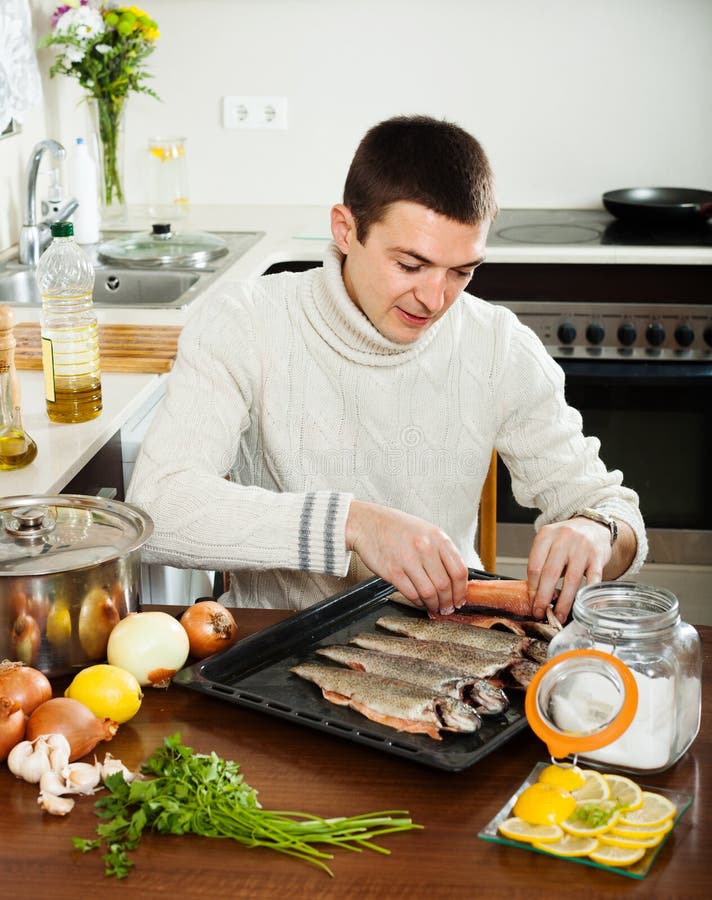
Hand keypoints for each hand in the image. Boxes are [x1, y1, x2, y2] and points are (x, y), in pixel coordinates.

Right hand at [345, 500, 468, 614]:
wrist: (367, 523)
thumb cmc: (397, 528)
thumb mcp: (426, 532)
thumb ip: (441, 552)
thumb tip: (455, 579)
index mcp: (438, 538)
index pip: (459, 571)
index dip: (462, 591)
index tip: (460, 599)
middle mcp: (425, 548)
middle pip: (445, 585)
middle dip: (448, 602)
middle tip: (447, 609)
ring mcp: (408, 560)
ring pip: (429, 593)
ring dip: (434, 605)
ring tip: (433, 607)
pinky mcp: (393, 572)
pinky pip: (411, 594)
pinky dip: (418, 602)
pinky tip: (419, 601)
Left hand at [527, 516, 613, 621]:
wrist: (594, 526)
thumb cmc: (567, 540)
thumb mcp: (550, 543)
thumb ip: (542, 563)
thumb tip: (535, 595)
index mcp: (546, 535)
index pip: (534, 565)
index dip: (532, 587)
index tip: (532, 601)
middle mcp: (563, 538)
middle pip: (550, 573)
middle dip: (544, 597)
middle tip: (541, 613)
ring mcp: (582, 547)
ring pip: (571, 579)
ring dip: (564, 602)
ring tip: (559, 616)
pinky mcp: (598, 556)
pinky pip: (593, 579)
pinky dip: (587, 596)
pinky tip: (583, 607)